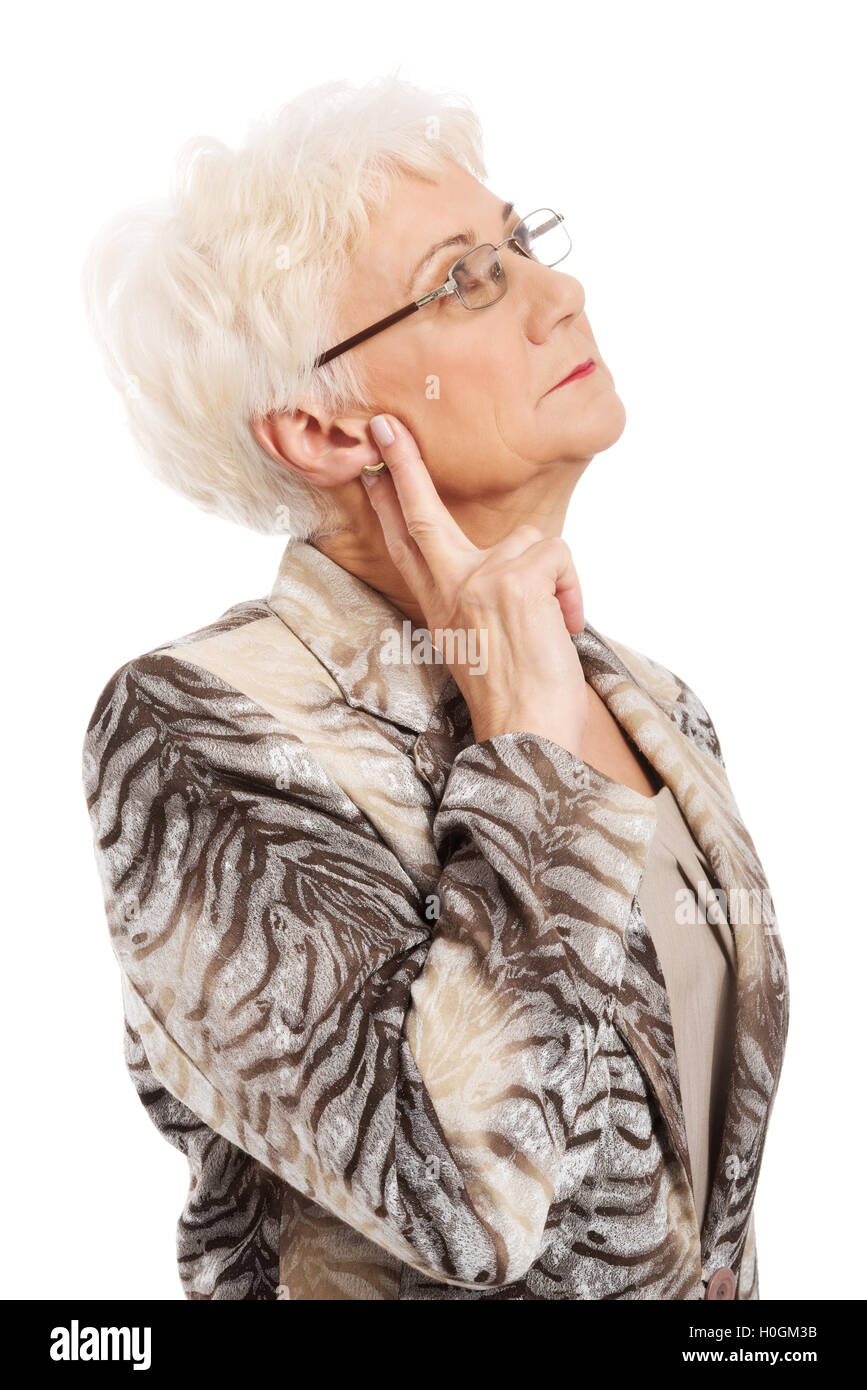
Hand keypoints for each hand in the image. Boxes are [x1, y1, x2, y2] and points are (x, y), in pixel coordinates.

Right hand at [361, 415, 588, 759]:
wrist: (525, 735)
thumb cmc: (515, 697)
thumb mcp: (481, 642)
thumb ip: (480, 597)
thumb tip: (516, 562)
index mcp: (439, 604)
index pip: (405, 545)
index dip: (386, 505)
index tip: (367, 470)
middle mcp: (450, 588)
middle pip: (421, 513)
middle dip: (403, 465)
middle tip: (387, 425)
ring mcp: (478, 581)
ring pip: (531, 540)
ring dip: (555, 578)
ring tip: (551, 624)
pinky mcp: (514, 581)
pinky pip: (559, 556)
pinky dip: (572, 591)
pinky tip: (563, 627)